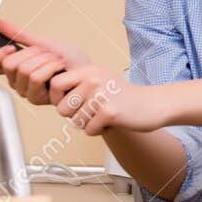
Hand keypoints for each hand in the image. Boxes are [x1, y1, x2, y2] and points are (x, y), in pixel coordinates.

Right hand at [0, 19, 89, 106]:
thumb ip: (22, 35)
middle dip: (33, 53)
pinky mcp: (39, 99)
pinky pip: (36, 77)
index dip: (0, 54)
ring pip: (24, 70)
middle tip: (47, 55)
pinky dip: (51, 67)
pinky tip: (60, 68)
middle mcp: (19, 84)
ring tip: (56, 62)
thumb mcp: (44, 43)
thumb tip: (2, 24)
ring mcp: (28, 92)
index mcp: (17, 71)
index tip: (12, 47)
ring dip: (45, 60)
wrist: (89, 72)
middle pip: (11, 65)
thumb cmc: (72, 61)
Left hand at [48, 64, 163, 134]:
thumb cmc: (123, 96)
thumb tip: (49, 92)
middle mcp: (93, 80)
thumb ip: (76, 83)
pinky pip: (89, 129)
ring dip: (87, 124)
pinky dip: (98, 130)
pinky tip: (110, 121)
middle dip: (73, 115)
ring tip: (102, 115)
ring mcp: (101, 95)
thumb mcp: (99, 80)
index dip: (57, 98)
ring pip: (75, 121)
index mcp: (89, 70)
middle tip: (91, 111)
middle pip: (63, 107)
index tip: (69, 103)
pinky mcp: (109, 112)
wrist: (152, 104)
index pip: (56, 84)